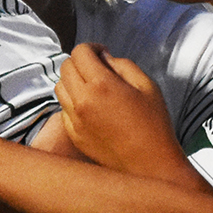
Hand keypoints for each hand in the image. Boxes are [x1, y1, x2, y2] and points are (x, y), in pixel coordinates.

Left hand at [54, 45, 181, 175]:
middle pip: (65, 67)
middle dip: (80, 62)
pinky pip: (64, 109)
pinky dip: (73, 102)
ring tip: (93, 87)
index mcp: (101, 85)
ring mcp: (74, 119)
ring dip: (73, 81)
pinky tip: (92, 107)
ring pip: (59, 87)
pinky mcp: (73, 134)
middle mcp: (82, 101)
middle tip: (98, 68)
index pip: (79, 52)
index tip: (102, 53)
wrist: (149, 165)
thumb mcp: (147, 86)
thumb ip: (123, 65)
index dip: (91, 47)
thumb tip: (104, 59)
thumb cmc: (153, 125)